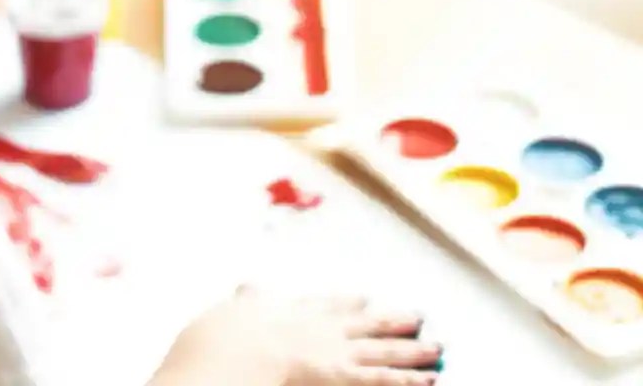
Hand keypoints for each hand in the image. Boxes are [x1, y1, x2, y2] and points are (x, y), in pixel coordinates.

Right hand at [156, 289, 440, 385]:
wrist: (235, 355)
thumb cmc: (227, 338)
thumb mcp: (235, 311)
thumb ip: (248, 301)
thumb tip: (247, 288)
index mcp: (296, 309)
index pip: (329, 304)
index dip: (349, 303)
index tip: (364, 299)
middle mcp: (322, 327)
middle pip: (365, 323)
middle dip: (392, 321)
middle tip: (416, 317)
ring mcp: (337, 353)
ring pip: (384, 350)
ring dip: (413, 350)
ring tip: (437, 349)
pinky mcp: (346, 378)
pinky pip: (384, 381)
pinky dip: (409, 381)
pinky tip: (429, 380)